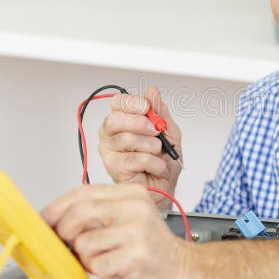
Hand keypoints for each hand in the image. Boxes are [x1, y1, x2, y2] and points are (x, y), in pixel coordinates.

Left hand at [41, 184, 189, 278]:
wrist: (182, 267)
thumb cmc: (152, 245)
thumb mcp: (129, 216)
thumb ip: (98, 212)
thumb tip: (56, 219)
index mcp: (131, 193)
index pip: (84, 192)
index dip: (57, 206)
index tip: (45, 219)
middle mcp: (135, 208)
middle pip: (79, 213)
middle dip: (65, 231)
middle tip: (68, 242)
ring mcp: (136, 232)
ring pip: (84, 242)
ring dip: (86, 256)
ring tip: (104, 257)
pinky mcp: (134, 257)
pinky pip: (97, 264)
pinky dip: (99, 270)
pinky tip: (116, 267)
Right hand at [98, 86, 181, 207]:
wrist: (166, 186)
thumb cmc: (163, 160)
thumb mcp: (168, 132)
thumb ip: (160, 112)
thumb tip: (152, 92)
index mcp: (122, 121)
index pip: (118, 102)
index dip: (132, 103)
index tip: (146, 107)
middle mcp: (111, 134)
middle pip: (115, 119)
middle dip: (140, 124)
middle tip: (155, 132)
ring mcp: (109, 151)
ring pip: (128, 139)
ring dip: (152, 147)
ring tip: (158, 154)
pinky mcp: (114, 168)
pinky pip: (136, 158)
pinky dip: (154, 163)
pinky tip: (156, 167)